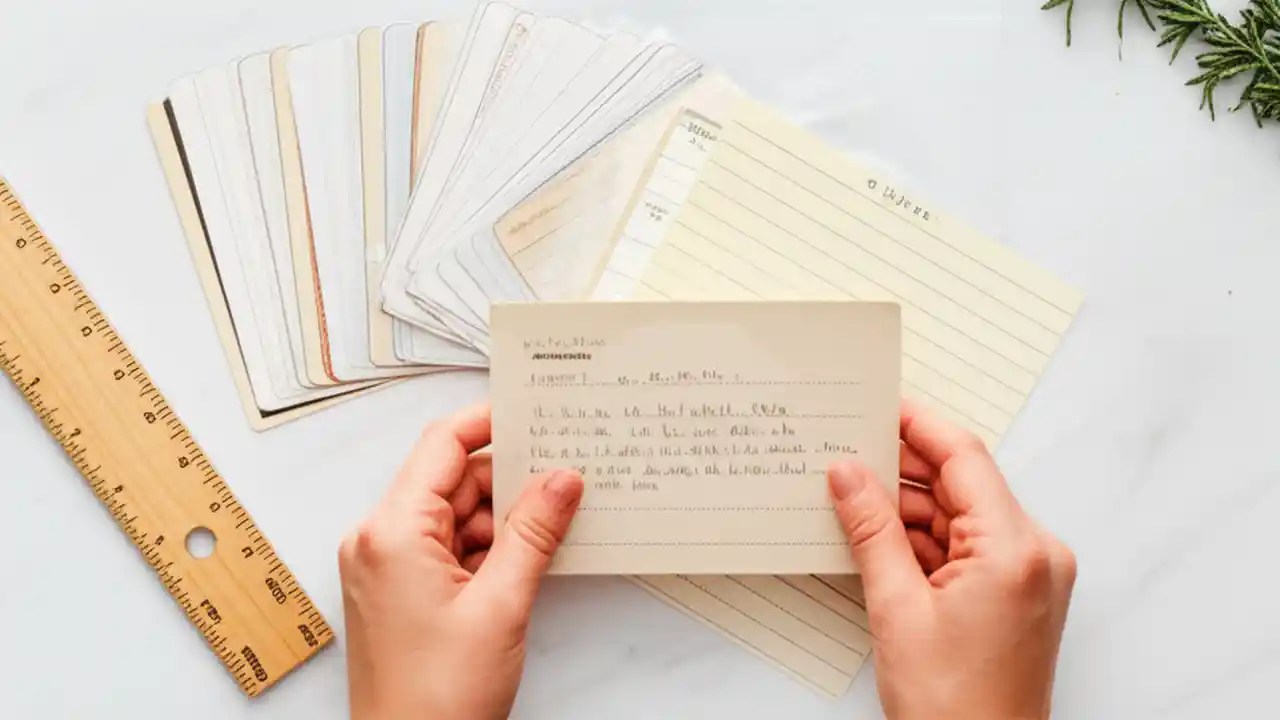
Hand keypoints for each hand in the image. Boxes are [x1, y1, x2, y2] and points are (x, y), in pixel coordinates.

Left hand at [338, 403, 583, 719]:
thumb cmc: (436, 699)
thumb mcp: (501, 605)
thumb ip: (534, 533)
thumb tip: (562, 479)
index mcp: (391, 532)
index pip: (442, 446)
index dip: (489, 424)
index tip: (532, 413)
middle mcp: (379, 541)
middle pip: (452, 482)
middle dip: (509, 480)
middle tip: (565, 476)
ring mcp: (388, 568)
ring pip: (456, 517)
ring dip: (504, 520)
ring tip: (555, 526)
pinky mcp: (402, 593)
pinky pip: (450, 549)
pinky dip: (489, 549)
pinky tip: (529, 556)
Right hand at [829, 399, 1075, 719]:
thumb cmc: (953, 709)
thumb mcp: (896, 610)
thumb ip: (870, 530)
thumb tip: (846, 473)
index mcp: (1016, 550)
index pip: (964, 458)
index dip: (917, 425)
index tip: (879, 403)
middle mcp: (1036, 553)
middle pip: (963, 485)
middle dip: (903, 469)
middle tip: (847, 449)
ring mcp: (1030, 574)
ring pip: (960, 516)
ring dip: (908, 507)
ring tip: (850, 495)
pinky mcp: (1016, 594)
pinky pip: (965, 546)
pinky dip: (923, 540)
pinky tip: (877, 534)